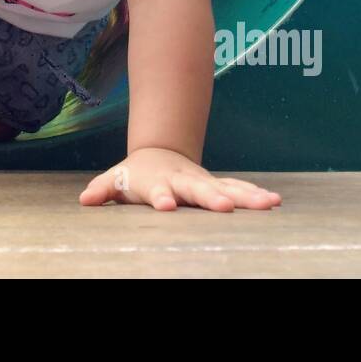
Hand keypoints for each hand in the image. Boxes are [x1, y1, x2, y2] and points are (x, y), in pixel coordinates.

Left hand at [79, 147, 282, 210]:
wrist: (159, 154)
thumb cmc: (135, 174)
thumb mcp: (115, 179)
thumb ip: (102, 189)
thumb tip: (84, 199)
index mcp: (158, 182)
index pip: (159, 191)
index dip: (162, 197)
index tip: (166, 206)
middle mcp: (185, 181)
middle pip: (198, 190)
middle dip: (211, 197)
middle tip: (224, 207)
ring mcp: (204, 183)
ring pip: (228, 188)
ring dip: (246, 196)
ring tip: (268, 204)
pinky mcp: (219, 187)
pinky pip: (240, 190)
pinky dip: (255, 195)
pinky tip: (275, 202)